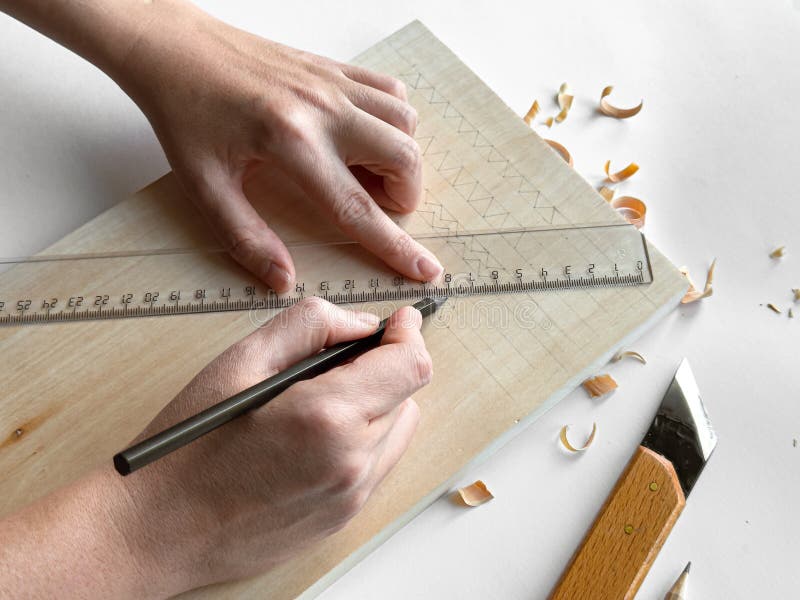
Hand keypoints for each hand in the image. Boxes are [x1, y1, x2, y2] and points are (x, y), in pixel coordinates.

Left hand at [115, 3, 442, 291]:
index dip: (395, 245)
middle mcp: (323, 109)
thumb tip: (282, 279)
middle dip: (403, 195)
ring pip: (405, 120)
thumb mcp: (205, 186)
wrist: (174, 49)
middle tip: (374, 206)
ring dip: (401, 155)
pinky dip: (393, 118)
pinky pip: (390, 89)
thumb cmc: (185, 114)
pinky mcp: (332, 67)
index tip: (425, 269)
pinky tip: (364, 134)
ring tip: (368, 171)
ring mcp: (332, 83)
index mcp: (291, 143)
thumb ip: (246, 237)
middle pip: (403, 157)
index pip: (357, 208)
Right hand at [115, 298, 430, 593]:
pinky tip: (317, 432)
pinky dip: (364, 437)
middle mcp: (351, 462)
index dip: (409, 334)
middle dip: (386, 366)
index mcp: (328, 417)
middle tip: (341, 358)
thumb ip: (312, 325)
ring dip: (378, 403)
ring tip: (323, 397)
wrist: (158, 529)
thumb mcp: (241, 360)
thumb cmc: (189, 446)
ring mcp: (350, 496)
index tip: (400, 321)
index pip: (410, 365)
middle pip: (409, 396)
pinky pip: (378, 463)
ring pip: (398, 431)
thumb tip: (363, 325)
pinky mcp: (342, 516)